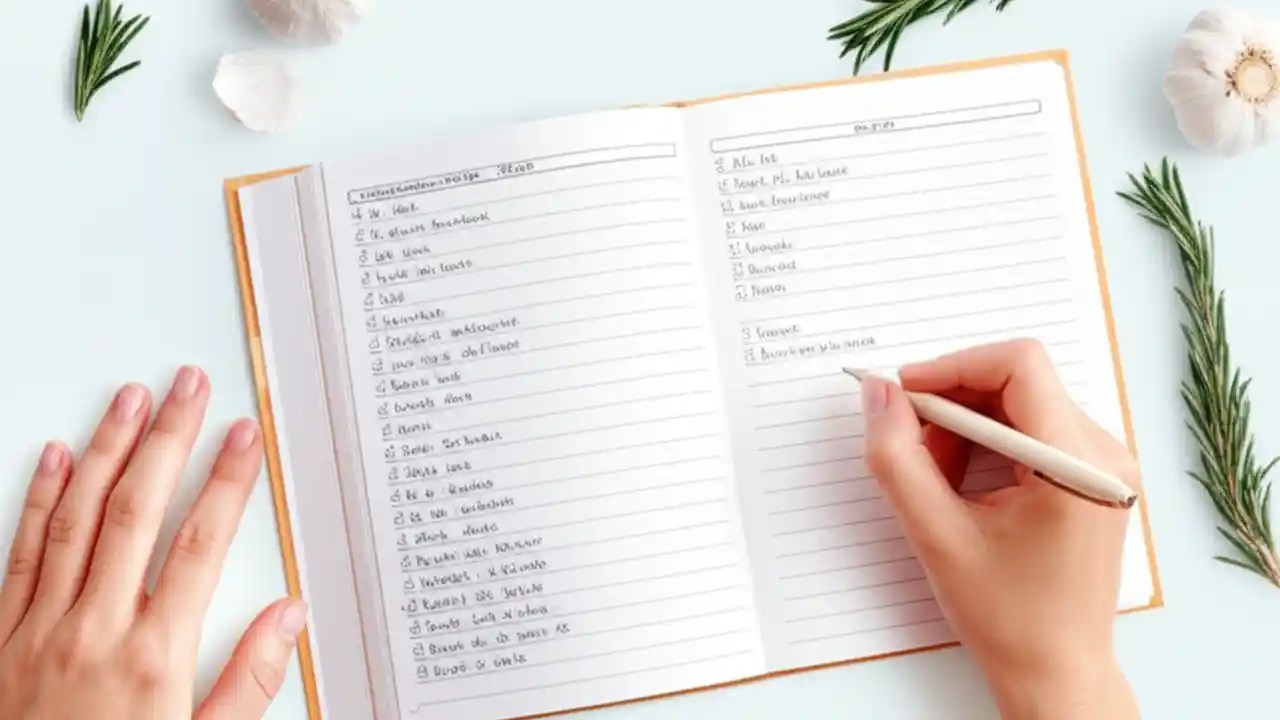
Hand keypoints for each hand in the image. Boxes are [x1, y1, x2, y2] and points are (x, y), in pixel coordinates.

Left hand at [0, 367, 305, 719]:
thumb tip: (289, 616)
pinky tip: (50, 456)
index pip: (200, 544)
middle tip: (190, 386)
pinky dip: (37, 499)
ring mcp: (41, 628)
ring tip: (130, 398)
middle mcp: (95, 628)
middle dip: (168, 438)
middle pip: (137, 510)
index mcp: (154, 656)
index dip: (227, 482)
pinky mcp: (2, 637)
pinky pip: (19, 553)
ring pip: (76, 517)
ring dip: (105, 449)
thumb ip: (250, 681)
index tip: (244, 436)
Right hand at [860, 340, 1140, 719]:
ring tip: (937, 477)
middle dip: (953, 402)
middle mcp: (1104, 455)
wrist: (1057, 670)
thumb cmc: (1008, 618)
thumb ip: (897, 459)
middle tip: (911, 443)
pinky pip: (1034, 429)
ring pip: (1022, 404)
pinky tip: (964, 485)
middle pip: (1019, 381)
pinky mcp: (1093, 476)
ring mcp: (1104, 465)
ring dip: (967, 426)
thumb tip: (877, 395)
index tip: (905, 393)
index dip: (952, 367)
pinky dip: (989, 443)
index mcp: (1076, 465)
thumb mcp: (936, 536)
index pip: (1018, 366)